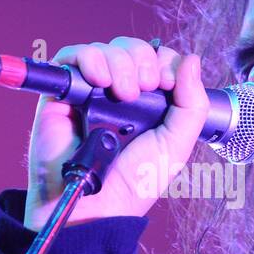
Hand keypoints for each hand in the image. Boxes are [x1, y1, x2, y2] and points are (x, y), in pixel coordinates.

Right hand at [24, 37, 209, 230]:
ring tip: (122, 93)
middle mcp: (118, 93)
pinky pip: (70, 57)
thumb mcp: (176, 144)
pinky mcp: (61, 94)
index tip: (166, 84)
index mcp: (148, 103)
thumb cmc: (134, 182)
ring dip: (119, 61)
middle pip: (131, 49)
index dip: (164, 62)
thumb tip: (191, 59)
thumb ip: (192, 104)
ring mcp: (89, 92)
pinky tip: (100, 81)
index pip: (158, 60)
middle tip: (143, 89)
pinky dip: (88, 59)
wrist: (97, 205)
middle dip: (142, 60)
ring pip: (104, 49)